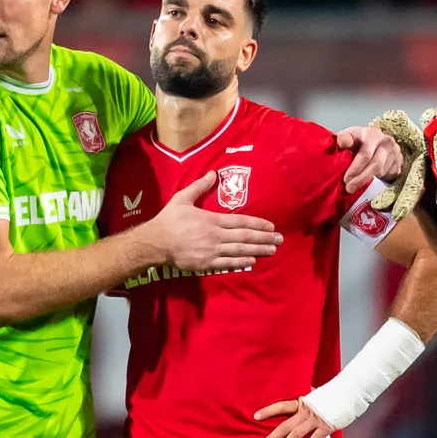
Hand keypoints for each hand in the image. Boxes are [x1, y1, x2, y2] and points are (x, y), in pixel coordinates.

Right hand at [148, 172, 282, 271]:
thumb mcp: (182, 199)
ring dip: (258, 250)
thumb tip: (213, 174)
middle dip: (264, 238)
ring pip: (240, 251)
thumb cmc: (169, 220)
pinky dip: (242, 262)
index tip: (271, 226)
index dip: (258, 224)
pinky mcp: (206, 263)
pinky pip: (228, 263)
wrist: (156, 242)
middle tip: (280, 239)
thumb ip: (199, 187)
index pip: (241, 222)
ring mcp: (212, 251)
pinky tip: (253, 260)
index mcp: (212, 220)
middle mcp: (216, 236)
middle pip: (245, 237)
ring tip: (272, 250)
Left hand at [254, 397, 334, 437]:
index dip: (268, 411)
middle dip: (272, 437)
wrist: (348, 393)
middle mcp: (305, 411)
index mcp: (301, 402)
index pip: (281, 406)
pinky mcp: (326, 427)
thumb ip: (304, 398)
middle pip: (284, 425)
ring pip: (296, 435)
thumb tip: (298, 396)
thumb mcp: (314, 393)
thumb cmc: (330, 394)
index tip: (255, 417)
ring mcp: (315, 419)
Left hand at [335, 126, 402, 193]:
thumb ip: (343, 138)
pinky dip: (380, 178)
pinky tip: (372, 176)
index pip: (365, 155)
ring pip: (382, 171)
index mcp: (373, 134)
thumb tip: (345, 142)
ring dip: (369, 179)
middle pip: (376, 165)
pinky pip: (390, 174)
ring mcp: (395, 151)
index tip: (346, 179)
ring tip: (357, 181)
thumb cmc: (358, 140)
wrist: (373, 139)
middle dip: (361, 179)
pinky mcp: (400, 160)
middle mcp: (387, 141)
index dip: (355, 169)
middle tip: (350, 189)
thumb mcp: (348, 135)